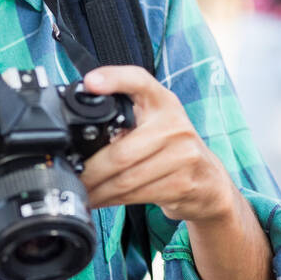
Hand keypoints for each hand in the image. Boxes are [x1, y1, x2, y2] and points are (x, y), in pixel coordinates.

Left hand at [78, 66, 235, 223]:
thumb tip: (77, 135)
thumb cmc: (171, 147)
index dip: (114, 79)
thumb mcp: (154, 123)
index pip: (138, 81)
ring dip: (98, 190)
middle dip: (91, 170)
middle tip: (71, 176)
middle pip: (121, 152)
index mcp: (162, 102)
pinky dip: (112, 200)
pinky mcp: (183, 183)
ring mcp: (183, 155)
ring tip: (82, 192)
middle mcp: (174, 124)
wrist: (209, 181)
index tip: (91, 82)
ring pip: (127, 178)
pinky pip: (137, 195)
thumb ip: (125, 119)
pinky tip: (100, 200)